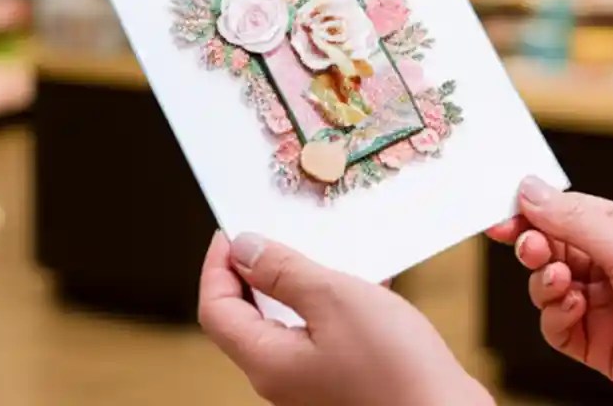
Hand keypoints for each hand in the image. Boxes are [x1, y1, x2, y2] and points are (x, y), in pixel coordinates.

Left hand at [198, 232, 492, 405]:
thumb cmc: (397, 370)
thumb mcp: (334, 300)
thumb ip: (283, 272)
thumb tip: (243, 249)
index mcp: (266, 360)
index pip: (215, 310)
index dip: (217, 266)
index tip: (232, 232)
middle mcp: (282, 376)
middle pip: (246, 317)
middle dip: (255, 269)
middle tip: (274, 231)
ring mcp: (313, 381)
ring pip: (287, 322)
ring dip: (298, 282)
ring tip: (320, 247)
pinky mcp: (344, 379)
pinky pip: (322, 332)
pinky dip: (331, 302)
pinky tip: (363, 278)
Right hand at [488, 177, 612, 405]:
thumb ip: (573, 219)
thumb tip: (529, 188)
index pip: (562, 212)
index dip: (530, 212)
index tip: (502, 215)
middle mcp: (608, 265)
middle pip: (548, 247)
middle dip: (532, 245)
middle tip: (528, 247)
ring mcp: (601, 304)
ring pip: (545, 286)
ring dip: (544, 282)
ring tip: (561, 283)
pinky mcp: (596, 341)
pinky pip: (555, 325)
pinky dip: (555, 316)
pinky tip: (574, 308)